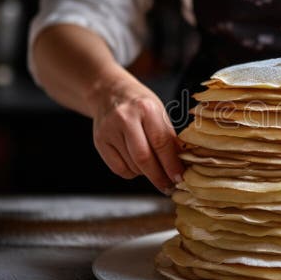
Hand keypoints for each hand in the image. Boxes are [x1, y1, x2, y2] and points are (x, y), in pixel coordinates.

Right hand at [90, 76, 183, 194]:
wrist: (109, 92)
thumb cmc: (140, 105)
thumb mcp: (159, 113)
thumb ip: (169, 137)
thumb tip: (181, 165)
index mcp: (147, 109)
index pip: (161, 142)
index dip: (171, 164)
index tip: (179, 178)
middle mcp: (125, 118)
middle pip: (143, 158)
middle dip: (158, 177)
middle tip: (168, 187)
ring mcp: (109, 130)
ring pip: (132, 166)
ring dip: (146, 174)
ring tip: (153, 168)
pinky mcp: (99, 141)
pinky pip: (119, 169)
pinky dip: (131, 172)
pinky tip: (136, 164)